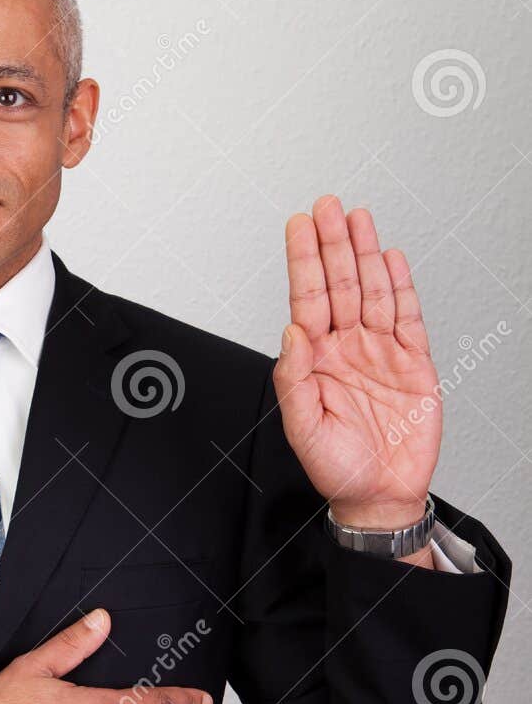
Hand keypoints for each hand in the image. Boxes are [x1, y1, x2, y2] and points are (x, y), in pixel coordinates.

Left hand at [275, 196, 440, 528]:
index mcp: (315, 361)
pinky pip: (408, 317)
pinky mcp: (412, 363)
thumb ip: (292, 379)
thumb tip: (290, 333)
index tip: (299, 225)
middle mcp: (346, 349)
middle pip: (340, 284)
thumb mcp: (303, 429)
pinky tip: (392, 260)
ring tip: (358, 218)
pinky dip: (402, 287)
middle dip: (333, 244)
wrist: (380, 497)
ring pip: (373, 291)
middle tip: (328, 206)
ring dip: (365, 254)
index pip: (306, 298)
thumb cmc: (338, 469)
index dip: (303, 260)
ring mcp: (379, 352)